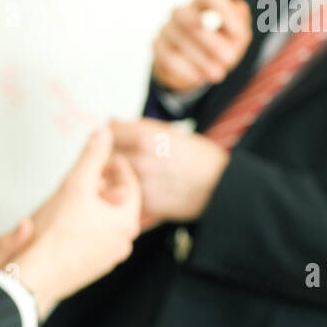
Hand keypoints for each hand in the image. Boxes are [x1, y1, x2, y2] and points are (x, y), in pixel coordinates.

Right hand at [0, 127, 142, 319]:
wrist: (35, 276)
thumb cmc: (55, 237)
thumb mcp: (74, 185)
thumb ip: (91, 157)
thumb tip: (103, 135)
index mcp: (126, 222)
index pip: (130, 184)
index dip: (116, 165)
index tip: (104, 155)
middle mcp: (121, 243)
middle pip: (117, 204)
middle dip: (101, 185)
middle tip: (85, 174)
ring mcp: (105, 258)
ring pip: (104, 222)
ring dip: (90, 205)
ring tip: (71, 195)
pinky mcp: (88, 268)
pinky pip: (91, 239)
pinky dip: (82, 225)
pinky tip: (61, 220)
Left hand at [110, 118, 229, 227]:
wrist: (223, 187)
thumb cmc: (199, 157)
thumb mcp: (172, 132)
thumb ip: (139, 127)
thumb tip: (110, 122)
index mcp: (147, 137)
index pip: (107, 132)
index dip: (105, 134)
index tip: (106, 136)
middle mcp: (141, 160)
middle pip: (104, 155)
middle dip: (104, 155)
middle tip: (108, 157)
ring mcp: (142, 184)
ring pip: (109, 178)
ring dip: (109, 175)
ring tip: (118, 174)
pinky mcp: (145, 204)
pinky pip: (122, 195)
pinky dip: (120, 192)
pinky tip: (129, 190)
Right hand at [152, 0, 251, 91]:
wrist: (190, 68)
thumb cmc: (217, 46)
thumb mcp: (235, 35)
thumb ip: (240, 21)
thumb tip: (239, 7)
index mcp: (202, 4)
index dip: (224, 13)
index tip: (237, 32)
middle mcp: (180, 13)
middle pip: (194, 23)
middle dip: (214, 45)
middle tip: (229, 60)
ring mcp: (166, 29)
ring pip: (182, 43)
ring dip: (203, 62)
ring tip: (217, 74)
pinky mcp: (157, 47)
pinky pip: (169, 59)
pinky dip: (187, 71)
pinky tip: (199, 78)